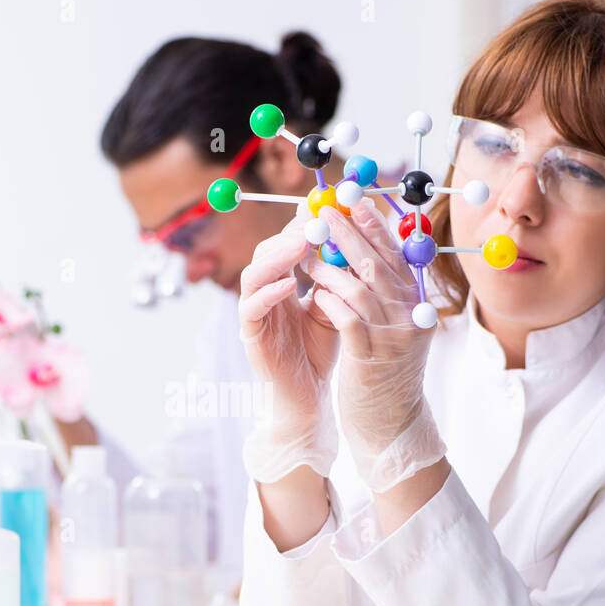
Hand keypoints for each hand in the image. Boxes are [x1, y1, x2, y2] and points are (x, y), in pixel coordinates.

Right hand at [237, 210, 340, 481]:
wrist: (309, 396)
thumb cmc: (321, 351)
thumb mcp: (334, 306)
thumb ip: (336, 277)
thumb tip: (353, 238)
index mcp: (283, 282)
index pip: (287, 244)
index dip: (303, 224)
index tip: (327, 209)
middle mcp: (265, 293)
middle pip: (266, 251)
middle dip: (290, 234)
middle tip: (315, 221)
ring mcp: (255, 313)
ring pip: (254, 273)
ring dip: (278, 255)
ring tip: (303, 243)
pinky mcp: (251, 335)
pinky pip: (252, 307)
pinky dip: (269, 292)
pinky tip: (291, 284)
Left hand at [305, 198, 446, 492]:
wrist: (393, 427)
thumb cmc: (387, 377)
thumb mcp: (395, 332)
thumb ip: (388, 296)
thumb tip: (368, 257)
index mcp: (417, 307)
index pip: (397, 257)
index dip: (376, 227)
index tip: (356, 202)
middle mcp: (410, 318)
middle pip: (379, 266)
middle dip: (350, 235)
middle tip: (326, 212)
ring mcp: (393, 340)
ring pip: (362, 290)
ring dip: (332, 268)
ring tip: (307, 255)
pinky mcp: (371, 360)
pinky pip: (350, 321)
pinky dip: (331, 303)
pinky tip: (314, 294)